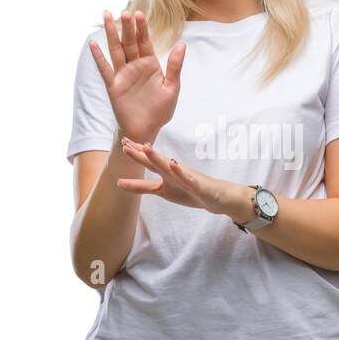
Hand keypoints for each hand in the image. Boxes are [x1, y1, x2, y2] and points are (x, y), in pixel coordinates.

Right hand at [89, 10, 185, 143]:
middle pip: (130, 42)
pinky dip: (98, 57)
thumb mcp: (172, 88)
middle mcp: (135, 66)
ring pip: (116, 50)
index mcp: (150, 64)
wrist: (146, 130)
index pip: (145, 41)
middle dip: (127, 27)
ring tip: (107, 16)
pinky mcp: (113, 85)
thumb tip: (182, 44)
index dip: (142, 28)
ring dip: (111, 34)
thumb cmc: (160, 110)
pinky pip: (105, 68)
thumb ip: (175, 66)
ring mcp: (123, 74)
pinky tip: (92, 43)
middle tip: (124, 11)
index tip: (139, 14)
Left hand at [117, 136, 253, 219]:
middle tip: (125, 143)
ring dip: (158, 157)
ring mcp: (187, 177)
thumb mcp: (162, 191)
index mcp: (166, 172)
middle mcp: (175, 171)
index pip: (148, 161)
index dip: (135, 152)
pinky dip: (180, 172)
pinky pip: (188, 178)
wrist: (219, 198)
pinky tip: (174, 164)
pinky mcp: (198, 185)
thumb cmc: (191, 192)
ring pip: (170, 167)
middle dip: (141, 153)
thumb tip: (118, 183)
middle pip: (155, 161)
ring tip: (146, 148)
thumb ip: (142, 187)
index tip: (121, 141)